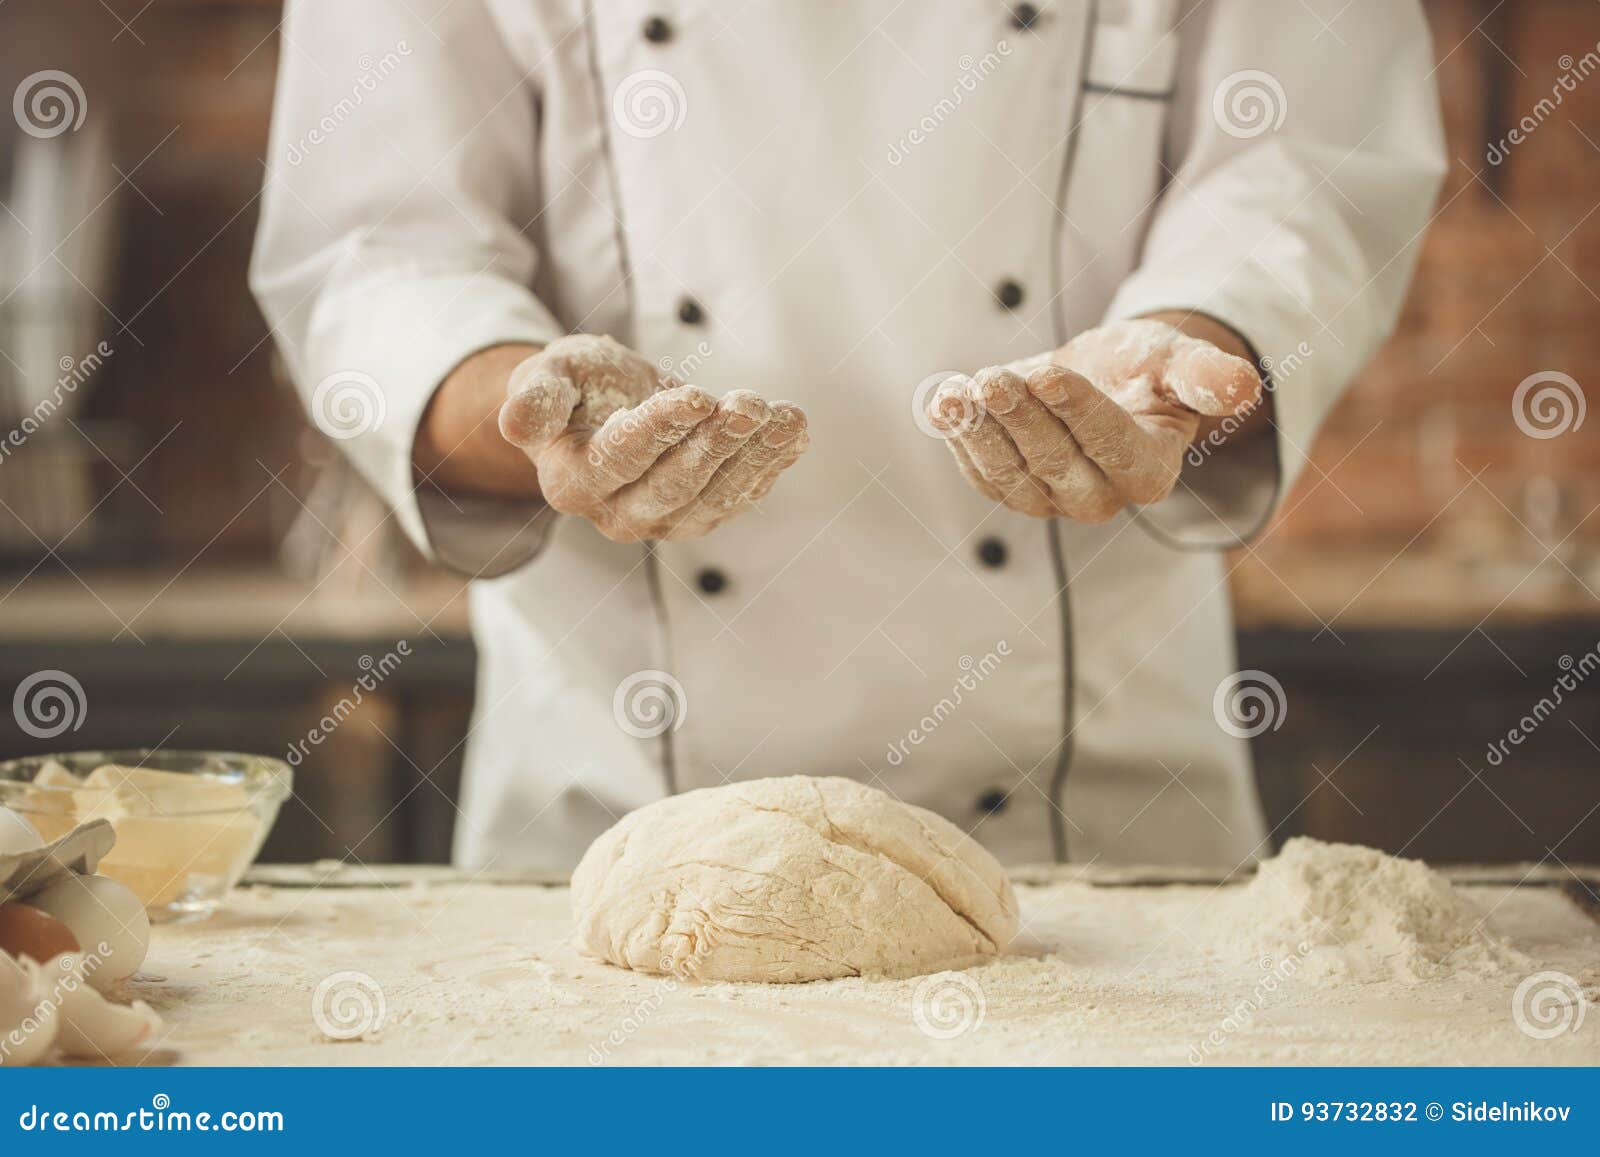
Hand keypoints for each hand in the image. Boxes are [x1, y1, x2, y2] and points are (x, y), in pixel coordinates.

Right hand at [498, 335, 808, 541]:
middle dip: (718, 442)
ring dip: (755, 456)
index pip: (622, 458)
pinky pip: (738, 497)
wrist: (603, 407)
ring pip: (714, 495)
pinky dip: (770, 465)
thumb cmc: (574, 387)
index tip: (698, 396)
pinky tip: (793, 433)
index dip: (662, 428)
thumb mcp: (548, 375)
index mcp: (573, 482)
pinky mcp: (699, 516)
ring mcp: (661, 522)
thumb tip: (514, 425)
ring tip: (786, 416)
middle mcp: (616, 514)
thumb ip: (537, 397)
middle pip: (674, 483)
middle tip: (752, 403)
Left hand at [927, 317, 1262, 521]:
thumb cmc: (1147, 370)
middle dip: (1020, 419)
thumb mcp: (1179, 362)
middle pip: (1054, 463)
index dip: (1078, 413)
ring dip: (979, 433)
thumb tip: (1241, 388)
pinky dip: (959, 439)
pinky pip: (981, 473)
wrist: (1105, 378)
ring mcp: (1050, 500)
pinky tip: (943, 405)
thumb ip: (1207, 377)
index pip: (1112, 446)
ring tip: (958, 392)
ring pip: (1010, 474)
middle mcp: (1100, 498)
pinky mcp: (1012, 489)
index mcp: (1150, 472)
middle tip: (993, 378)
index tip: (1047, 375)